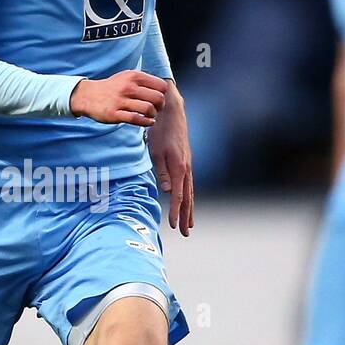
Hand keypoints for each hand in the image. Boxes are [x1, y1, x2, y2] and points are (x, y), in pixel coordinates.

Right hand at [70, 70, 166, 125]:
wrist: (88, 95)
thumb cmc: (113, 87)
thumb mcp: (127, 77)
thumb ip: (144, 80)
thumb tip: (163, 89)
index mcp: (134, 76)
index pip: (161, 86)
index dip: (163, 95)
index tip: (157, 100)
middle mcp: (128, 87)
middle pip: (158, 98)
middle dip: (160, 106)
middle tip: (156, 110)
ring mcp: (121, 101)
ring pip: (148, 109)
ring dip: (153, 115)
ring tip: (150, 116)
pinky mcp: (114, 114)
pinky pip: (136, 119)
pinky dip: (146, 122)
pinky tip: (148, 122)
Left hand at [148, 83, 193, 235]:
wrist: (170, 111)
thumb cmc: (159, 131)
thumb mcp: (155, 151)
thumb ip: (162, 172)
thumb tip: (168, 191)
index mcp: (179, 168)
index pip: (179, 196)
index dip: (176, 212)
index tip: (174, 227)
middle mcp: (186, 168)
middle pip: (188, 197)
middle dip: (186, 216)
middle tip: (187, 232)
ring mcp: (187, 164)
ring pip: (190, 191)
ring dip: (189, 208)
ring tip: (190, 222)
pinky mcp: (185, 160)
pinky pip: (188, 183)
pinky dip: (188, 195)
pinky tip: (186, 201)